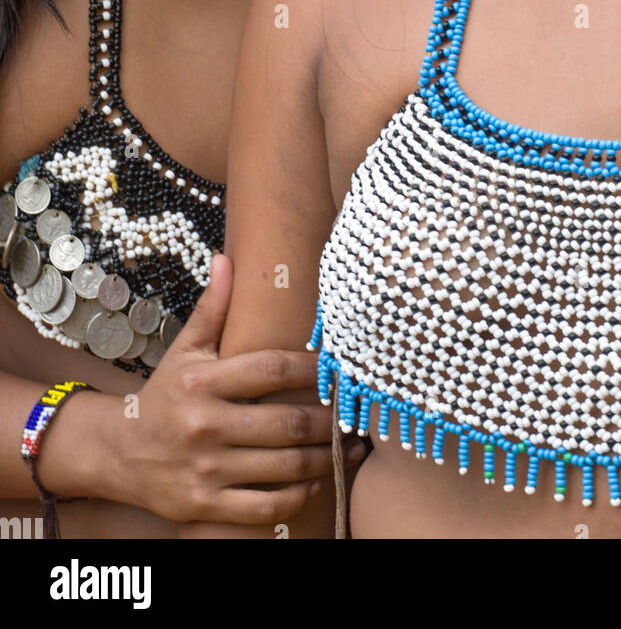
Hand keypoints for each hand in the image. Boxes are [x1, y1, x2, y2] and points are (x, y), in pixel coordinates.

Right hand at [106, 254, 363, 523]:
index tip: (339, 367)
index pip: (270, 368)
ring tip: (352, 448)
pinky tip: (317, 482)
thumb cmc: (164, 395)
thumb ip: (213, 308)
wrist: (118, 454)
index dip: (312, 367)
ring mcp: (206, 469)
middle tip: (357, 415)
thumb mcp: (184, 349)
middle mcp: (204, 425)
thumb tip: (227, 259)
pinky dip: (298, 496)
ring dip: (326, 458)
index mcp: (202, 382)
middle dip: (330, 420)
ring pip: (284, 466)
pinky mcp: (206, 505)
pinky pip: (265, 506)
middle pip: (286, 422)